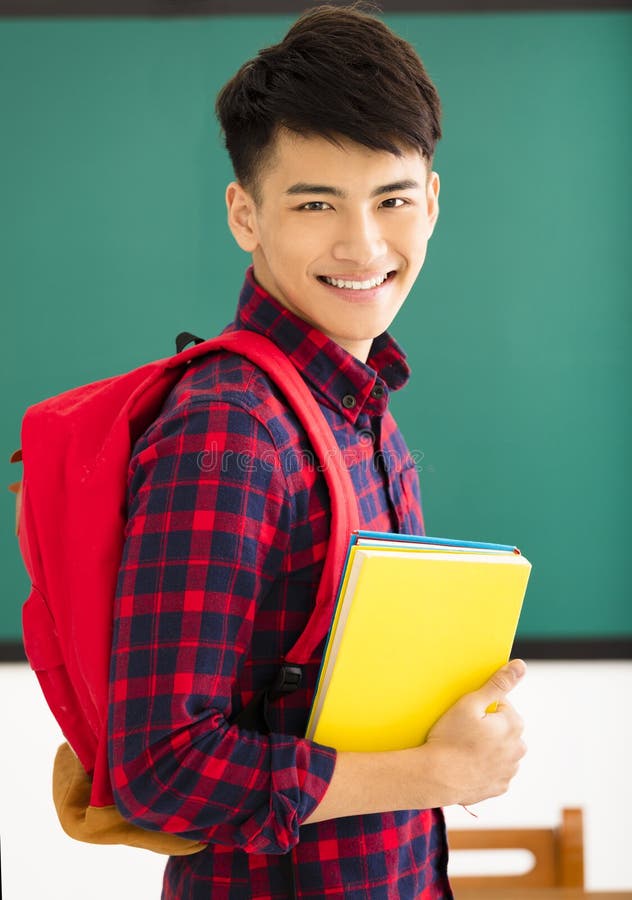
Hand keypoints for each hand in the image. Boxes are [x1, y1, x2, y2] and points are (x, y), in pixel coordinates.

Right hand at [420, 659, 526, 806]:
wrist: (436, 777)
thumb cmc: (450, 738)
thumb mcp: (470, 703)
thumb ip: (497, 683)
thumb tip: (520, 665)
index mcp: (514, 724)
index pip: (501, 705)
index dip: (481, 707)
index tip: (466, 715)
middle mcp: (518, 748)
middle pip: (503, 727)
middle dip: (488, 726)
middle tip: (463, 730)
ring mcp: (509, 770)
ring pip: (500, 749)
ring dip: (488, 746)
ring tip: (464, 748)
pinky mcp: (499, 787)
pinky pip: (495, 770)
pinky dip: (485, 765)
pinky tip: (468, 763)